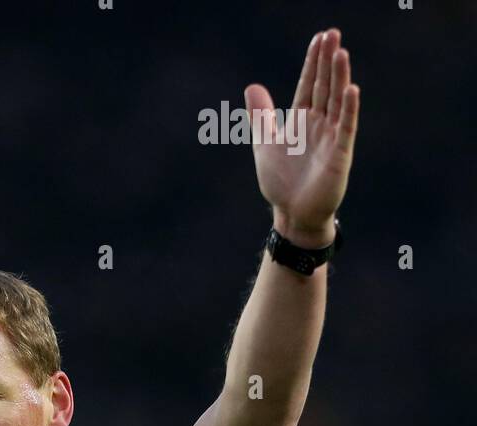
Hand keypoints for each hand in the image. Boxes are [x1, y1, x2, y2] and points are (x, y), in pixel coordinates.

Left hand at [246, 29, 359, 246]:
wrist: (292, 213)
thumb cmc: (281, 182)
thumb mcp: (265, 144)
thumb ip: (260, 117)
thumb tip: (251, 87)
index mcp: (303, 119)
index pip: (310, 84)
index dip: (313, 62)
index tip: (320, 37)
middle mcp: (320, 124)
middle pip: (325, 86)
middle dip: (328, 61)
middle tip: (333, 33)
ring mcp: (331, 137)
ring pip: (337, 102)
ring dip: (339, 78)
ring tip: (340, 53)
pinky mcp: (339, 155)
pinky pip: (345, 128)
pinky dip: (349, 110)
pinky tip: (351, 90)